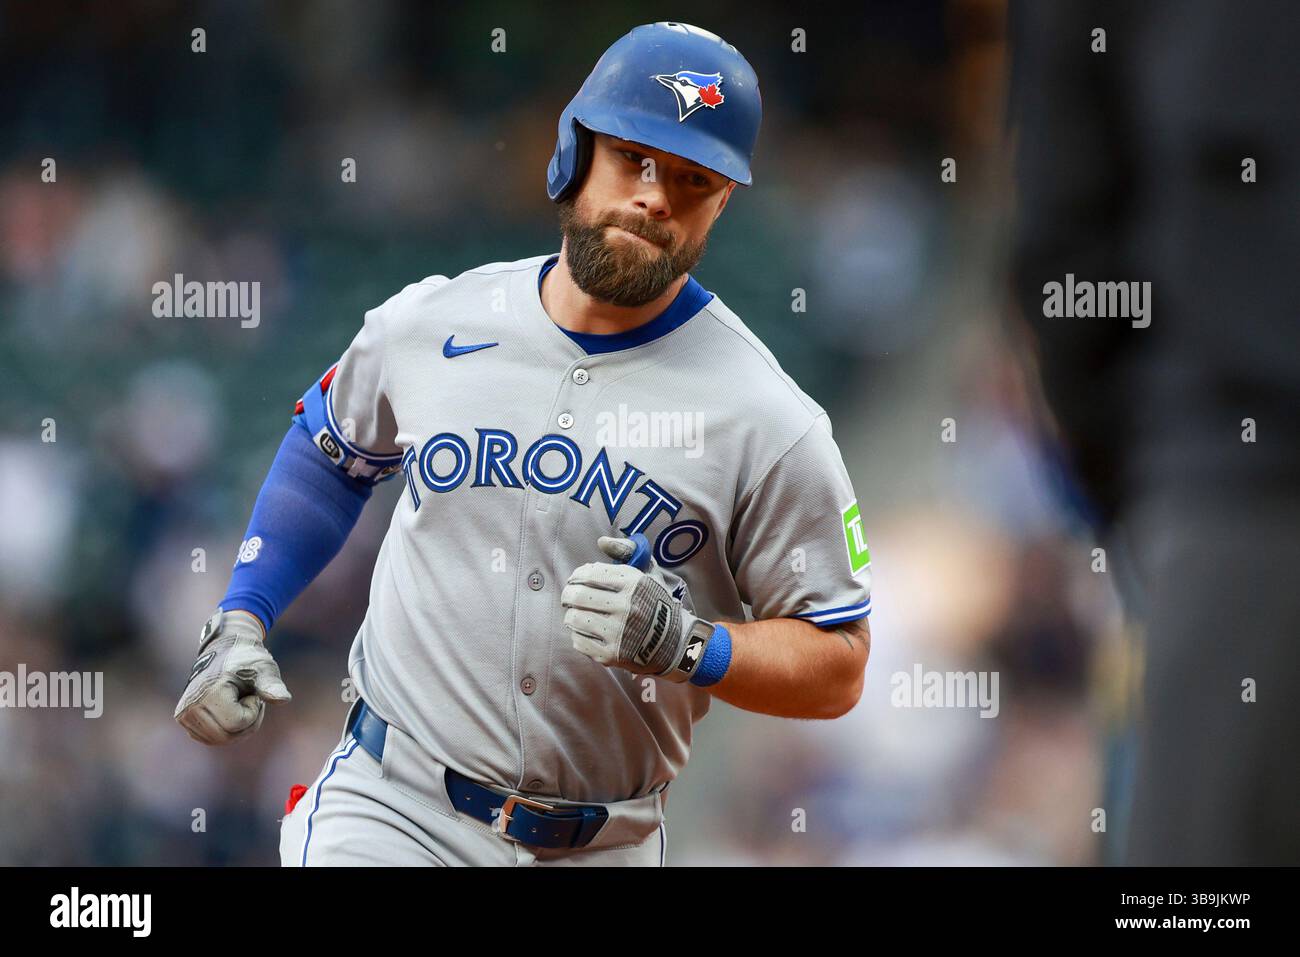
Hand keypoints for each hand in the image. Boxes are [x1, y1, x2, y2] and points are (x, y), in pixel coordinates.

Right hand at [174, 608, 291, 744]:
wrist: (224, 650)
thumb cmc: (247, 660)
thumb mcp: (263, 669)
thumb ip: (271, 685)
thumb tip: (284, 699)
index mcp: (208, 693)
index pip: (237, 723)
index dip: (252, 710)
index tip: (250, 691)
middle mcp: (189, 706)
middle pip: (227, 737)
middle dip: (247, 721)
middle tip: (248, 698)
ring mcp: (183, 715)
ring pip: (220, 740)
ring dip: (237, 726)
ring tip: (238, 702)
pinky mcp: (184, 720)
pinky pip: (212, 738)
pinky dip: (225, 729)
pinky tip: (228, 709)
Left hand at [561, 534, 716, 682]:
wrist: (674, 642)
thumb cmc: (656, 602)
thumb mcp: (649, 571)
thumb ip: (626, 550)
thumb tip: (601, 541)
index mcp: (634, 584)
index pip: (590, 573)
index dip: (577, 575)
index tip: (576, 579)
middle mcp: (626, 607)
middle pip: (577, 596)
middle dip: (568, 594)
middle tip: (569, 596)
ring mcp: (618, 633)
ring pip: (574, 618)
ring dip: (572, 614)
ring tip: (578, 614)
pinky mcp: (611, 655)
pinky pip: (578, 641)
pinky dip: (577, 635)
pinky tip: (587, 631)